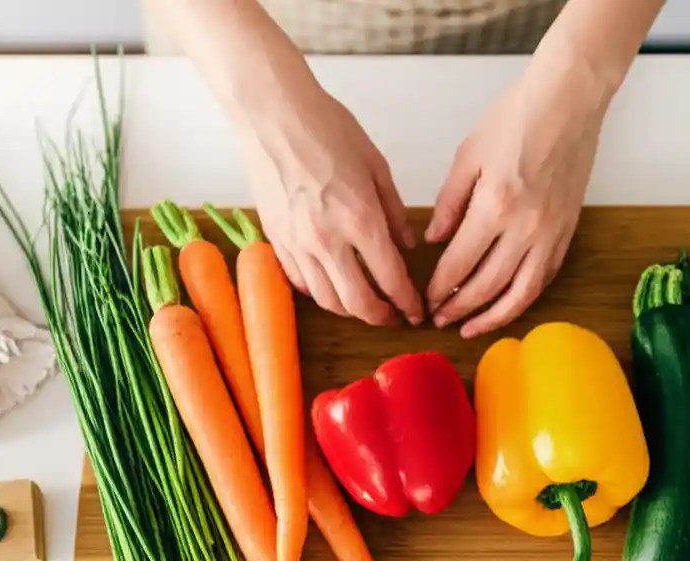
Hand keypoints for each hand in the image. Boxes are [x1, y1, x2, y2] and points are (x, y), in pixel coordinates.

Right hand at [240, 89, 423, 325]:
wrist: (272, 114)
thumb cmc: (327, 128)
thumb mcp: (376, 165)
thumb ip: (393, 211)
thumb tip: (405, 246)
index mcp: (360, 220)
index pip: (391, 280)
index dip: (408, 303)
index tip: (417, 311)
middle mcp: (328, 241)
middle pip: (358, 303)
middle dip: (381, 316)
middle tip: (394, 317)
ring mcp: (297, 244)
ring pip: (326, 299)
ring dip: (350, 310)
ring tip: (365, 305)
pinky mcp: (275, 239)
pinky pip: (300, 281)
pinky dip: (320, 291)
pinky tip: (332, 285)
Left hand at [424, 57, 611, 337]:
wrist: (569, 100)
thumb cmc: (516, 117)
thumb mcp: (469, 155)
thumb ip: (450, 203)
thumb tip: (434, 241)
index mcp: (495, 206)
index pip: (459, 265)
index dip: (438, 289)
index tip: (425, 301)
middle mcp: (526, 227)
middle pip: (487, 286)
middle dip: (459, 309)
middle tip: (439, 320)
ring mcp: (552, 232)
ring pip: (521, 292)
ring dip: (494, 316)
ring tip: (471, 328)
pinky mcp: (568, 230)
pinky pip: (545, 276)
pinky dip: (524, 296)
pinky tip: (506, 303)